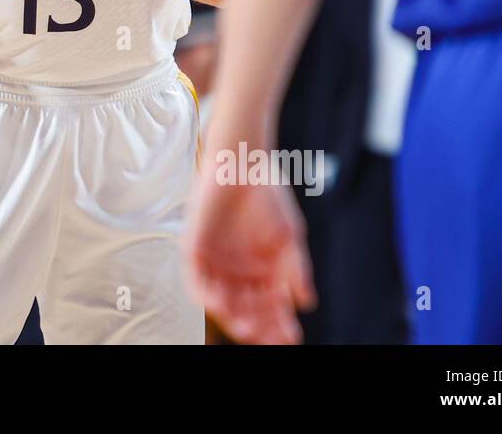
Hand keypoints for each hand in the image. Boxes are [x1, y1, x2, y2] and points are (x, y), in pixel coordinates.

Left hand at [183, 133, 315, 343]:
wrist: (244, 162)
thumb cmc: (269, 195)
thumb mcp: (290, 235)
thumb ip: (296, 268)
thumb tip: (307, 303)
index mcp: (263, 270)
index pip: (272, 306)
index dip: (281, 324)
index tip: (293, 337)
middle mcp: (239, 270)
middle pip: (248, 309)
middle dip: (259, 326)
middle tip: (269, 338)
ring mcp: (216, 261)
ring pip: (222, 300)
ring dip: (233, 316)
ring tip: (247, 328)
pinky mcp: (195, 247)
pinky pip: (196, 279)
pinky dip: (207, 294)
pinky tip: (221, 304)